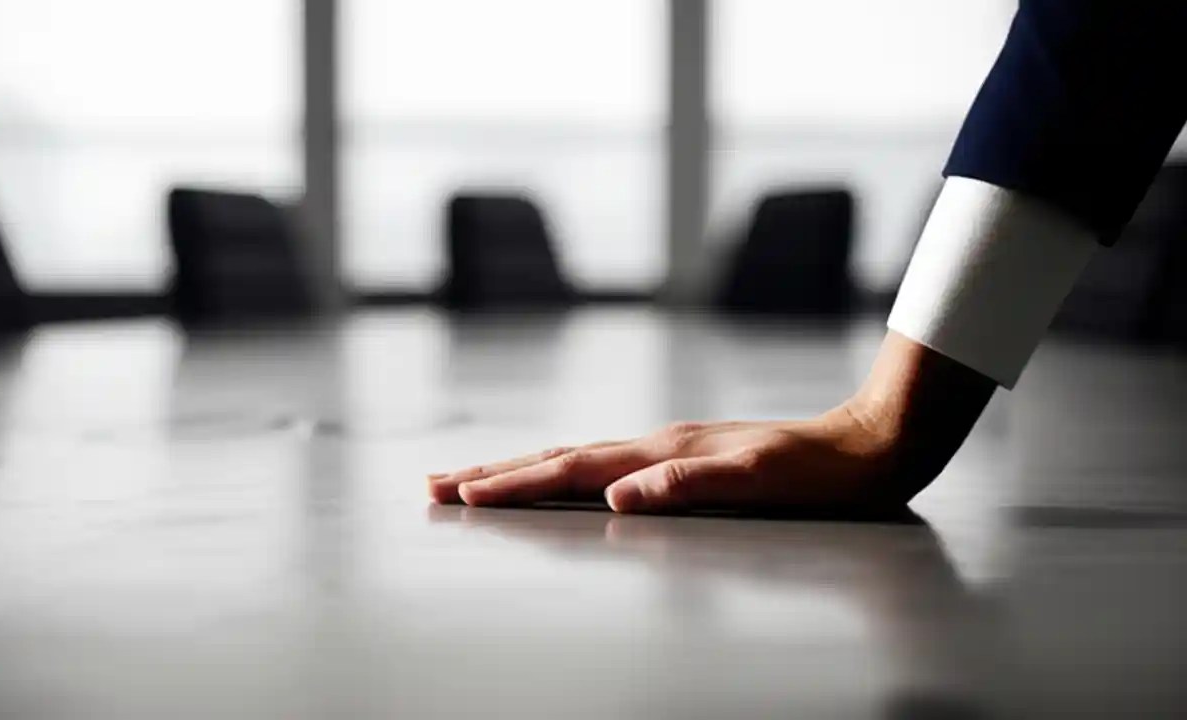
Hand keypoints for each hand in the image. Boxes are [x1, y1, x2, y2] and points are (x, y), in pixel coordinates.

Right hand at [427, 332, 995, 514]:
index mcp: (663, 453)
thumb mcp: (758, 481)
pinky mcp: (685, 457)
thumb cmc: (817, 473)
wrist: (869, 443)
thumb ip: (686, 485)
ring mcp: (669, 448)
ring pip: (577, 457)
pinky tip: (562, 477)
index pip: (572, 469)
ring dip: (521, 469)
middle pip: (558, 457)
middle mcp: (657, 446)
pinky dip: (564, 471)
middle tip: (437, 483)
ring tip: (477, 477)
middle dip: (496, 473)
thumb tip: (616, 495)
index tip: (462, 494)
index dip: (515, 484)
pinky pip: (605, 464)